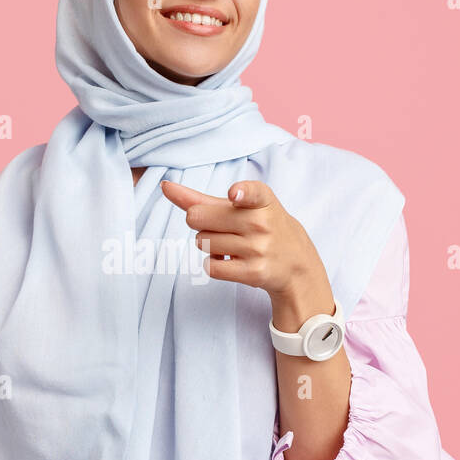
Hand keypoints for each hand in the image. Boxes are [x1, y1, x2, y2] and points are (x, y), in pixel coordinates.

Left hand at [160, 178, 332, 327]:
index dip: (240, 192)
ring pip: (202, 242)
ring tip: (232, 245)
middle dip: (200, 223)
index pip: (252, 192)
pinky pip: (210, 267)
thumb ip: (201, 198)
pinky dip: (212, 264)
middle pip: (198, 217)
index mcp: (262, 199)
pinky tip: (231, 261)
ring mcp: (258, 248)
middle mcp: (262, 222)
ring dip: (208, 245)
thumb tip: (165, 186)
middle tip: (224, 228)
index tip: (234, 194)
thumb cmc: (258, 227)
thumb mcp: (239, 207)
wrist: (294, 262)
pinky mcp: (254, 272)